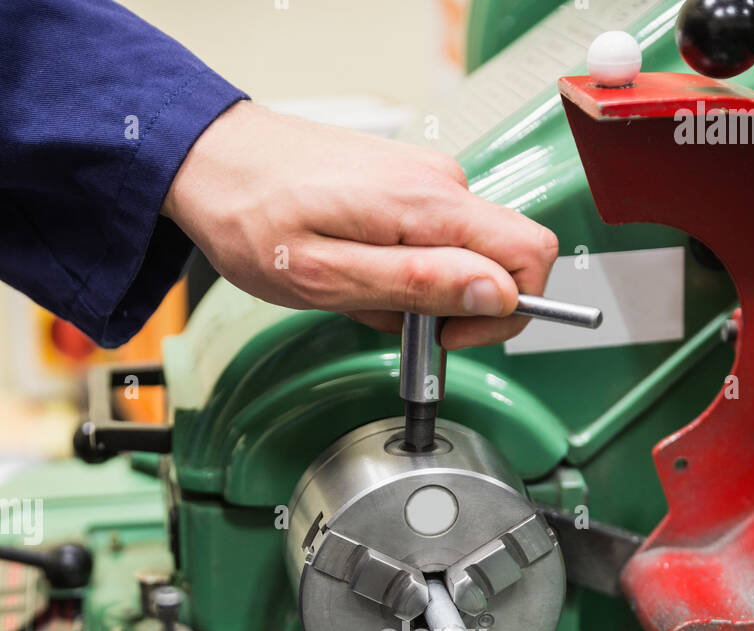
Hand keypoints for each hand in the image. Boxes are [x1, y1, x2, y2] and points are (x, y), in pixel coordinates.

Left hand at [162, 101, 558, 348]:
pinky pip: (432, 241)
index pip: (531, 254)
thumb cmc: (251, 217)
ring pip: (463, 257)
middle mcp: (439, 183)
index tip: (450, 335)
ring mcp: (424, 179)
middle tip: (395, 320)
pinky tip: (359, 271)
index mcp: (429, 205)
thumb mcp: (330, 277)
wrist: (209, 160)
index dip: (505, 312)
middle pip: (503, 258)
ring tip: (361, 293)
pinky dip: (404, 270)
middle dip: (459, 308)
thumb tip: (495, 294)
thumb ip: (420, 286)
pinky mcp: (406, 183)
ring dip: (424, 293)